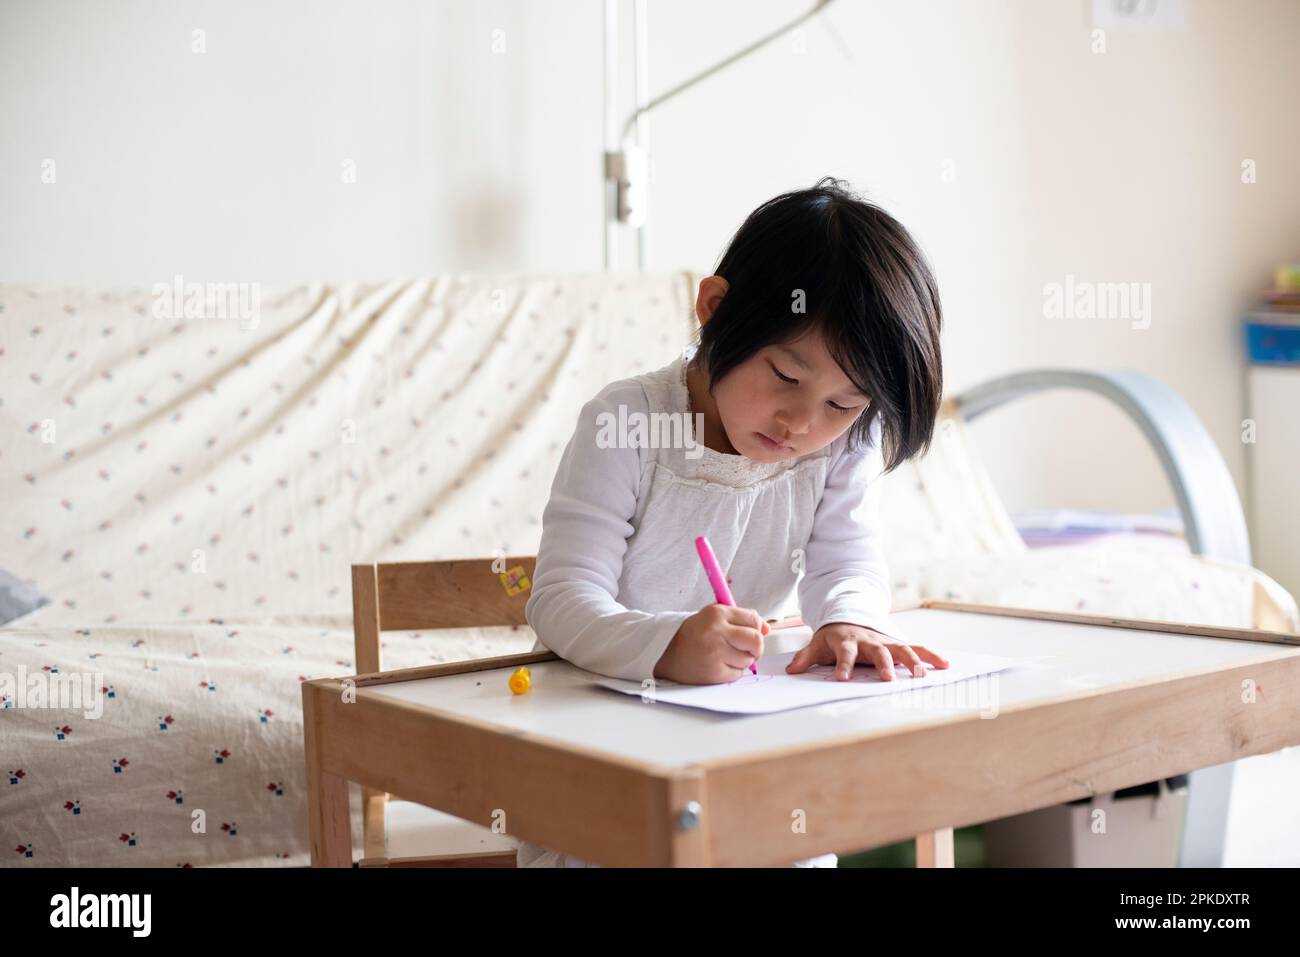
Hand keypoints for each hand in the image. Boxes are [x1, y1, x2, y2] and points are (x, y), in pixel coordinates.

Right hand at [654, 604, 769, 684]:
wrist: (665, 651)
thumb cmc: (694, 633)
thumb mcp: (714, 617)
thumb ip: (740, 619)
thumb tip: (767, 630)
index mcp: (717, 613)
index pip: (754, 620)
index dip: (757, 629)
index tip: (751, 634)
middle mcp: (716, 631)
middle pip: (756, 641)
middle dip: (756, 648)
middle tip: (748, 650)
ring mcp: (715, 653)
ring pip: (748, 660)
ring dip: (742, 661)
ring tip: (725, 656)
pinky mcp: (713, 672)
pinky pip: (737, 674)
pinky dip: (732, 672)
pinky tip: (718, 665)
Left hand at [786, 622, 948, 680]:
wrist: (847, 617)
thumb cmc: (832, 638)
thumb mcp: (816, 645)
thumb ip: (805, 659)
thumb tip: (791, 671)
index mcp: (846, 641)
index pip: (844, 653)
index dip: (843, 666)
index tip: (842, 679)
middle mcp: (868, 640)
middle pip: (878, 651)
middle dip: (883, 665)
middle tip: (887, 679)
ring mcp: (885, 641)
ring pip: (902, 649)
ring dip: (912, 661)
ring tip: (921, 675)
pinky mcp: (897, 644)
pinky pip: (917, 648)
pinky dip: (931, 655)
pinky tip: (945, 665)